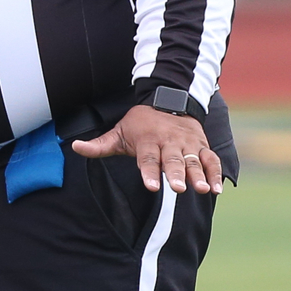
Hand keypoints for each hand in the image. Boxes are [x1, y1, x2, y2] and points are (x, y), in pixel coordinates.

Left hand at [71, 105, 223, 194]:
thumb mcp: (118, 132)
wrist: (169, 101)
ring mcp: (187, 144)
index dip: (149, 173)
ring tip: (203, 189)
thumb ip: (99, 144)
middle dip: (176, 174)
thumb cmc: (139, 124)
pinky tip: (217, 189)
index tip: (152, 187)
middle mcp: (168, 142)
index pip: (147, 159)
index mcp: (147, 140)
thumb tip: (73, 147)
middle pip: (172, 160)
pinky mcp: (202, 145)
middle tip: (179, 189)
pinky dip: (215, 173)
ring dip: (199, 175)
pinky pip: (211, 160)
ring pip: (194, 161)